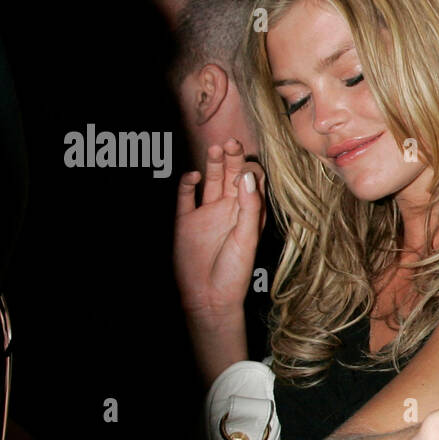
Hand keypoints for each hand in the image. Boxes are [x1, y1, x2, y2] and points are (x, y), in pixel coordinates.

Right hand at [174, 138, 265, 320]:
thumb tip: (247, 175)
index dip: (251, 169)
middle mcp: (228, 208)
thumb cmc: (234, 272)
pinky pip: (185, 195)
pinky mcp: (186, 219)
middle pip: (231, 175)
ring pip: (210, 180)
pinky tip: (194, 176)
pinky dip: (188, 183)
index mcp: (248, 212)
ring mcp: (206, 212)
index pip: (252, 182)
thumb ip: (248, 207)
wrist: (209, 297)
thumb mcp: (246, 238)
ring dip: (212, 164)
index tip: (249, 164)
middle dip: (232, 158)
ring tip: (215, 149)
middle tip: (231, 142)